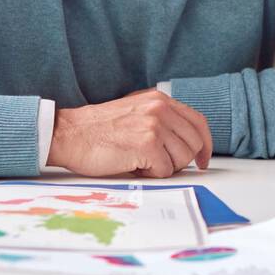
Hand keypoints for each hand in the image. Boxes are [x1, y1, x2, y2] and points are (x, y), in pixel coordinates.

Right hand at [48, 89, 212, 177]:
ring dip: (164, 167)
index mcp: (160, 100)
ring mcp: (155, 125)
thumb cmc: (98, 130)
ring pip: (182, 159)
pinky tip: (133, 165)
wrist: (69, 134)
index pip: (198, 122)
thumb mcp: (135, 112)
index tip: (203, 160)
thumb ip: (161, 119)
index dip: (205, 144)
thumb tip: (185, 142)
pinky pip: (165, 170)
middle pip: (194, 144)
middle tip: (162, 165)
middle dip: (182, 161)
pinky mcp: (147, 144)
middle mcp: (161, 109)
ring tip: (141, 161)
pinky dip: (151, 174)